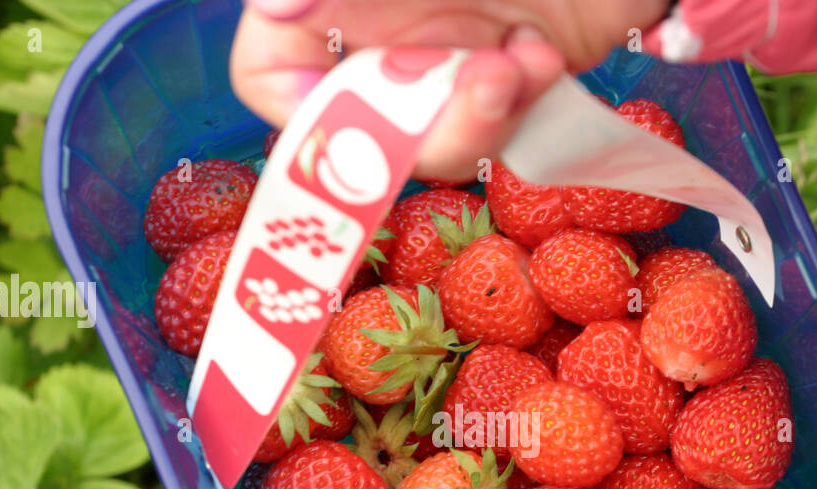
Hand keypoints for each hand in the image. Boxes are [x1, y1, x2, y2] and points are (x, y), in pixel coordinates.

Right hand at [230, 0, 669, 181]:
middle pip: (364, 132)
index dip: (298, 109)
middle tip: (491, 74)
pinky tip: (545, 54)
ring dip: (486, 115)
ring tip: (529, 56)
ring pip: (436, 146)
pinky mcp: (506, 84)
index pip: (271, 72)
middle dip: (429, 120)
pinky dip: (526, 107)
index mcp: (336, 1)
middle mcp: (382, 36)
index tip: (355, 117)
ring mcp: (445, 63)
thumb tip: (273, 4)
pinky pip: (498, 136)